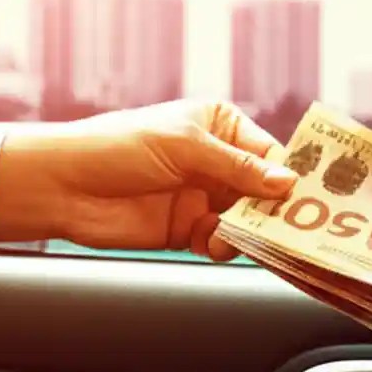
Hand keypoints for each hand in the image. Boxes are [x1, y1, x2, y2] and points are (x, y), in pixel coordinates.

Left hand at [0, 100, 296, 259]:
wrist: (63, 186)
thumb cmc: (117, 147)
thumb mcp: (184, 148)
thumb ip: (238, 168)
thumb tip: (287, 182)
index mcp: (219, 126)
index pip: (269, 153)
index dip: (288, 176)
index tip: (308, 199)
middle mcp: (216, 161)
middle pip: (264, 191)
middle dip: (271, 209)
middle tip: (284, 227)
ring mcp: (202, 196)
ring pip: (246, 219)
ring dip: (246, 230)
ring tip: (231, 234)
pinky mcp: (187, 229)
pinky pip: (223, 240)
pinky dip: (224, 245)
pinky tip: (212, 243)